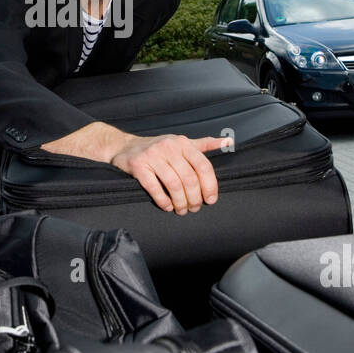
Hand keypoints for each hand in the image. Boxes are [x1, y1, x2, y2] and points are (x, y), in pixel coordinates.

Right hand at [109, 133, 231, 214]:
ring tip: (181, 210)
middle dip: (194, 198)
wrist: (124, 147)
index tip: (210, 200)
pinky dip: (163, 201)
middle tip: (194, 208)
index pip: (203, 166)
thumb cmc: (158, 148)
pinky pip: (154, 188)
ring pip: (173, 185)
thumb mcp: (182, 143)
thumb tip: (229, 142)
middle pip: (189, 179)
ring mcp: (152, 156)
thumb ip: (204, 144)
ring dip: (180, 202)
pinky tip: (167, 206)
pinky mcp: (138, 166)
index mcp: (183, 143)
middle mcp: (169, 147)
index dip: (209, 185)